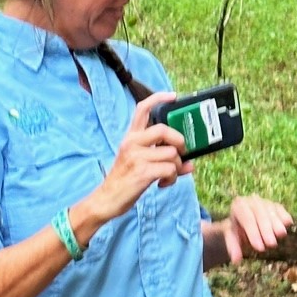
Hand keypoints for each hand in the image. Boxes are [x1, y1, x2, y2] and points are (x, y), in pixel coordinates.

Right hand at [81, 92, 191, 232]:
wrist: (107, 200)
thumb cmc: (126, 180)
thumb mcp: (140, 163)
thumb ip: (164, 159)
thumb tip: (190, 164)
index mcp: (131, 137)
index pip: (142, 109)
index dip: (159, 98)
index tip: (174, 96)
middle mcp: (132, 142)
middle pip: (163, 129)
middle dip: (179, 141)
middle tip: (181, 153)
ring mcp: (136, 156)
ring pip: (172, 153)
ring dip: (177, 167)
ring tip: (168, 176)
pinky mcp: (142, 172)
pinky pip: (170, 169)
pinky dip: (172, 178)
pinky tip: (163, 184)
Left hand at [218, 194, 291, 264]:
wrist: (245, 219)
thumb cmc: (239, 229)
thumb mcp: (232, 237)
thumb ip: (233, 247)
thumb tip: (236, 261)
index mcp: (239, 206)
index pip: (246, 219)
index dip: (253, 233)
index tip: (259, 248)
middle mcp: (252, 201)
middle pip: (260, 214)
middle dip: (266, 229)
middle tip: (271, 244)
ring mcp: (265, 202)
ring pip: (271, 210)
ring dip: (277, 223)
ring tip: (281, 235)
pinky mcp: (276, 205)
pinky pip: (280, 209)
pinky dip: (284, 215)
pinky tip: (288, 223)